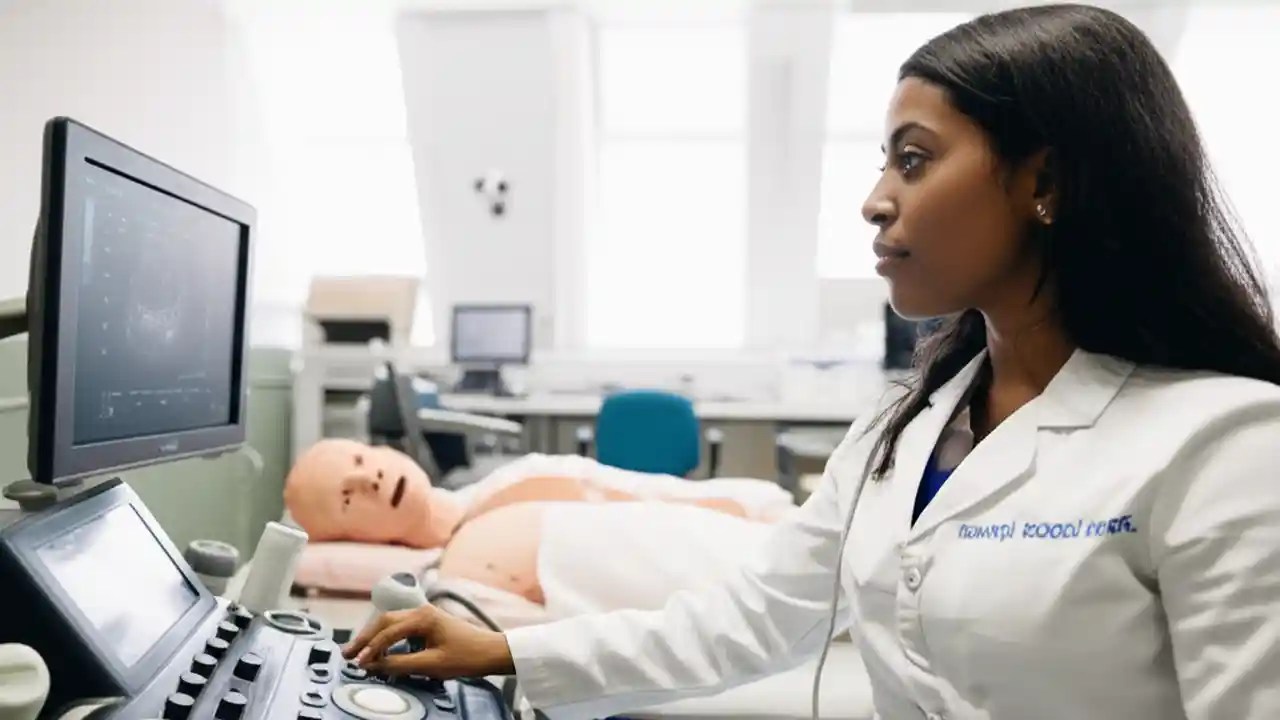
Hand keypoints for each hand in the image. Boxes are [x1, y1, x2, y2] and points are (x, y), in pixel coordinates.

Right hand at [342, 605, 515, 678]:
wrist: (491, 651)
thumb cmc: (468, 656)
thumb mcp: (431, 665)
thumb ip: (400, 664)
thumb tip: (374, 665)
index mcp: (423, 617)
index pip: (388, 632)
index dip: (371, 649)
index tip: (359, 663)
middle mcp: (421, 611)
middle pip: (384, 621)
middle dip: (365, 638)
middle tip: (347, 654)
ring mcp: (424, 615)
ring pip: (390, 622)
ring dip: (373, 637)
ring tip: (358, 652)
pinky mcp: (427, 623)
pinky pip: (399, 627)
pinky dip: (386, 637)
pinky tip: (379, 650)